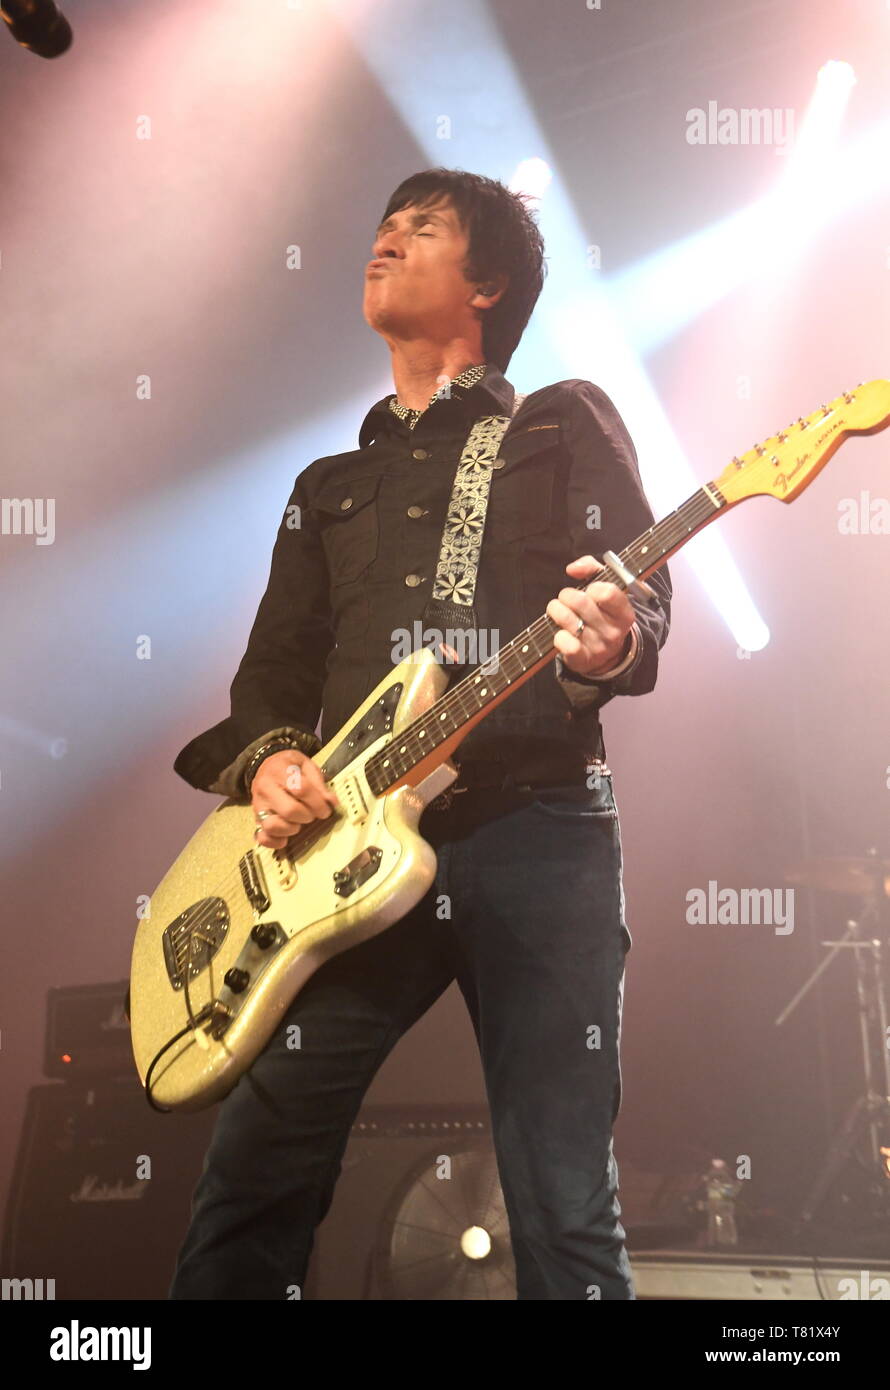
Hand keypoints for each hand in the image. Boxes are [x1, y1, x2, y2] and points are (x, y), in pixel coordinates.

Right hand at [251, 749, 338, 848]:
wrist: (265, 766)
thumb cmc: (288, 766)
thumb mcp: (306, 765)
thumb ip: (319, 783)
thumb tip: (331, 802)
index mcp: (279, 771)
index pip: (301, 789)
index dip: (318, 802)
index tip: (326, 809)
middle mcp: (266, 789)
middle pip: (289, 810)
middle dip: (307, 816)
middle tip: (313, 814)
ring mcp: (258, 806)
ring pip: (273, 826)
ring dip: (292, 828)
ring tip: (298, 823)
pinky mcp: (256, 820)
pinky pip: (262, 837)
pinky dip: (275, 842)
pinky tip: (286, 837)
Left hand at [546, 555, 634, 677]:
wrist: (607, 654)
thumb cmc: (602, 613)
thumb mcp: (605, 586)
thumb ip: (591, 568)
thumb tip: (572, 569)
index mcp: (624, 612)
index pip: (606, 592)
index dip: (592, 587)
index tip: (589, 590)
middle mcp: (614, 631)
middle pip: (581, 602)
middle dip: (566, 595)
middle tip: (566, 599)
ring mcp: (599, 647)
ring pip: (568, 619)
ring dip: (556, 611)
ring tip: (557, 611)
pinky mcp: (583, 660)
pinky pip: (566, 644)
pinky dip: (558, 636)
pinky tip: (560, 633)